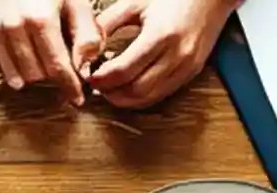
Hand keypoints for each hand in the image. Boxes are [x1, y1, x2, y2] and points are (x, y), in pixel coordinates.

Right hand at [0, 0, 103, 105]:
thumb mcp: (77, 0)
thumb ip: (85, 35)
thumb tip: (84, 68)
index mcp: (41, 20)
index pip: (58, 67)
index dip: (71, 86)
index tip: (79, 98)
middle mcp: (16, 27)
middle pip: (40, 74)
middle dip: (57, 77)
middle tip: (69, 71)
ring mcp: (0, 30)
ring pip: (22, 74)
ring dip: (39, 75)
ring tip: (50, 65)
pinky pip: (4, 67)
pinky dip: (18, 73)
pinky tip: (28, 73)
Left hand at [89, 0, 235, 108]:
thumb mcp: (136, 2)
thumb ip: (108, 23)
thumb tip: (85, 46)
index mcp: (160, 34)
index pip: (123, 70)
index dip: (101, 78)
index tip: (89, 76)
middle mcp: (176, 55)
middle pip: (135, 90)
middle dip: (111, 92)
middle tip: (97, 85)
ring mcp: (186, 67)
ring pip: (149, 98)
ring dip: (126, 99)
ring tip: (110, 88)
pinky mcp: (191, 73)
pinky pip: (162, 94)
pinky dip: (142, 96)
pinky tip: (130, 87)